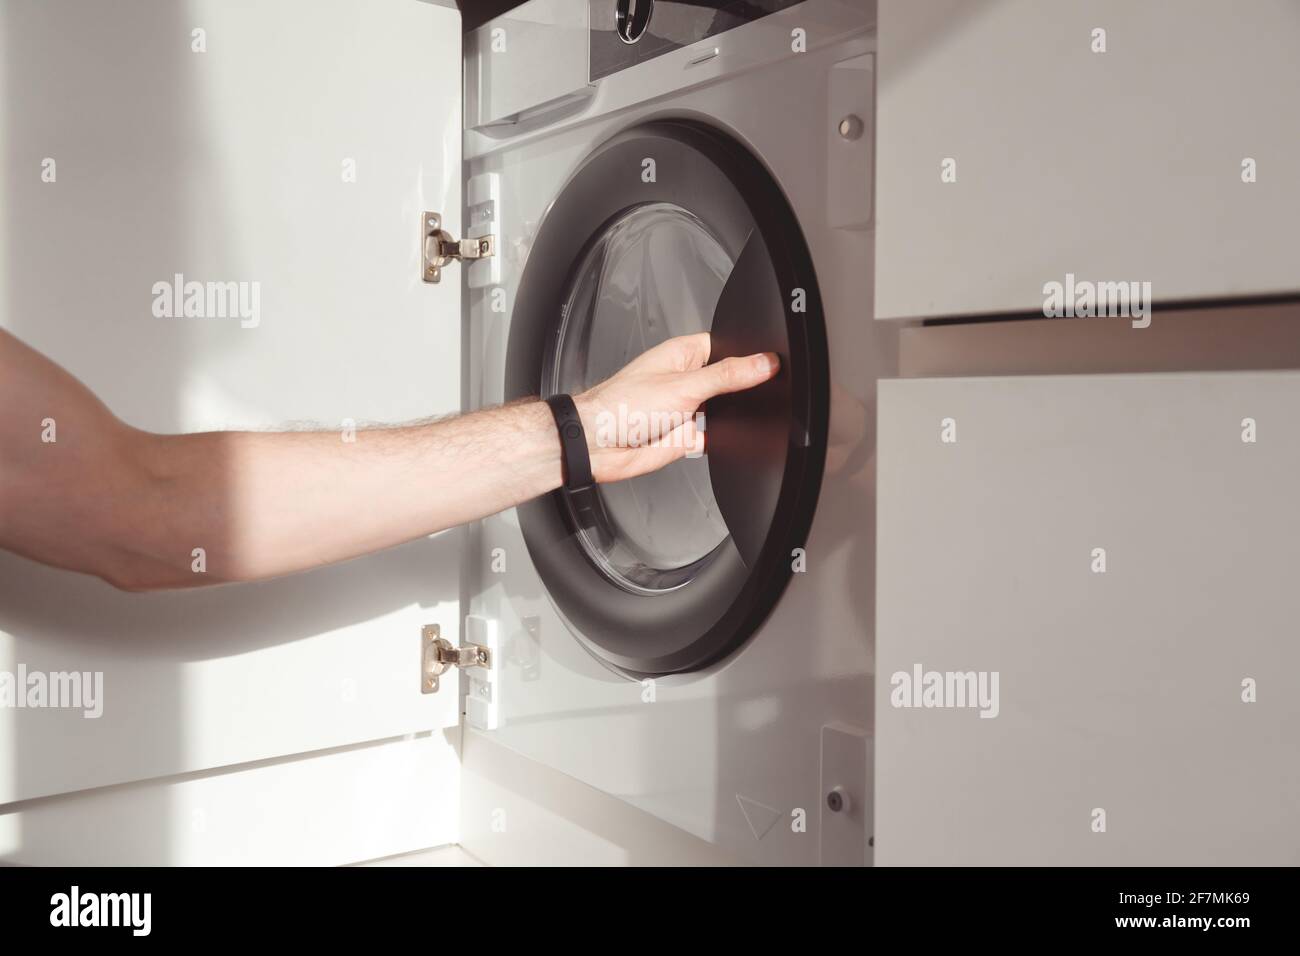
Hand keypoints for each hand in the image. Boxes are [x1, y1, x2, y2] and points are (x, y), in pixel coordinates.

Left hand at [573, 332, 779, 482]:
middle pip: (728, 379)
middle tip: (760, 387)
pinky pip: (716, 435)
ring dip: (733, 413)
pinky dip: (723, 437)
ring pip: (724, 409)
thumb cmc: (621, 405)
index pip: (725, 346)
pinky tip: (722, 435)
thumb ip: (728, 375)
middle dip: (742, 385)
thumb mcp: (684, 385)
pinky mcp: (686, 435)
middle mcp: (685, 380)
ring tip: (736, 412)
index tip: (770, 359)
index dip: (747, 352)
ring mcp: (686, 408)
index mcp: (682, 354)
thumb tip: (763, 363)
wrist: (599, 445)